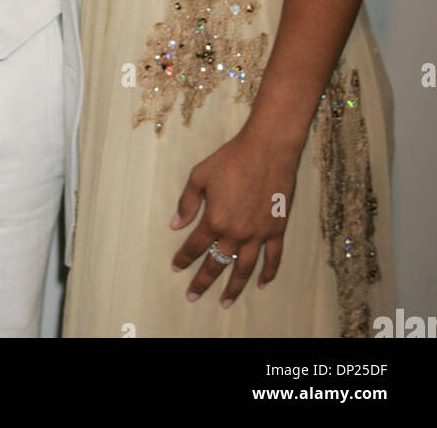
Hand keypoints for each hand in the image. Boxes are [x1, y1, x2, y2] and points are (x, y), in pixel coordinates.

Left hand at [169, 130, 299, 305]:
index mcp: (214, 219)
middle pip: (216, 264)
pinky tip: (261, 284)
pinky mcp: (276, 230)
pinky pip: (273, 258)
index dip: (183, 258)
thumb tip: (176, 224)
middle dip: (203, 281)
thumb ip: (187, 202)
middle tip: (193, 296)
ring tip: (226, 302)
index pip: (195, 246)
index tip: (176, 267)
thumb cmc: (231, 158)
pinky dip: (268, 273)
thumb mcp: (200, 175)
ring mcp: (258, 234)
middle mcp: (235, 232)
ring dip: (234, 287)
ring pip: (244, 269)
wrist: (267, 150)